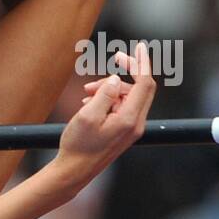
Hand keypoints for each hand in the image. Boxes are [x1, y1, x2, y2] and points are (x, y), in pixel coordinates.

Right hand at [49, 42, 156, 198]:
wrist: (74, 171)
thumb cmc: (78, 145)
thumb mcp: (87, 115)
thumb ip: (104, 94)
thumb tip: (117, 79)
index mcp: (129, 119)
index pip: (144, 83)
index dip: (142, 63)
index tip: (138, 47)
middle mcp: (135, 124)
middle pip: (140, 88)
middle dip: (125, 73)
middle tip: (110, 62)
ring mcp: (131, 128)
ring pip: (128, 96)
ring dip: (110, 88)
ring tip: (86, 92)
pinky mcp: (124, 131)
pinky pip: (122, 107)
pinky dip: (108, 100)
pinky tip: (90, 102)